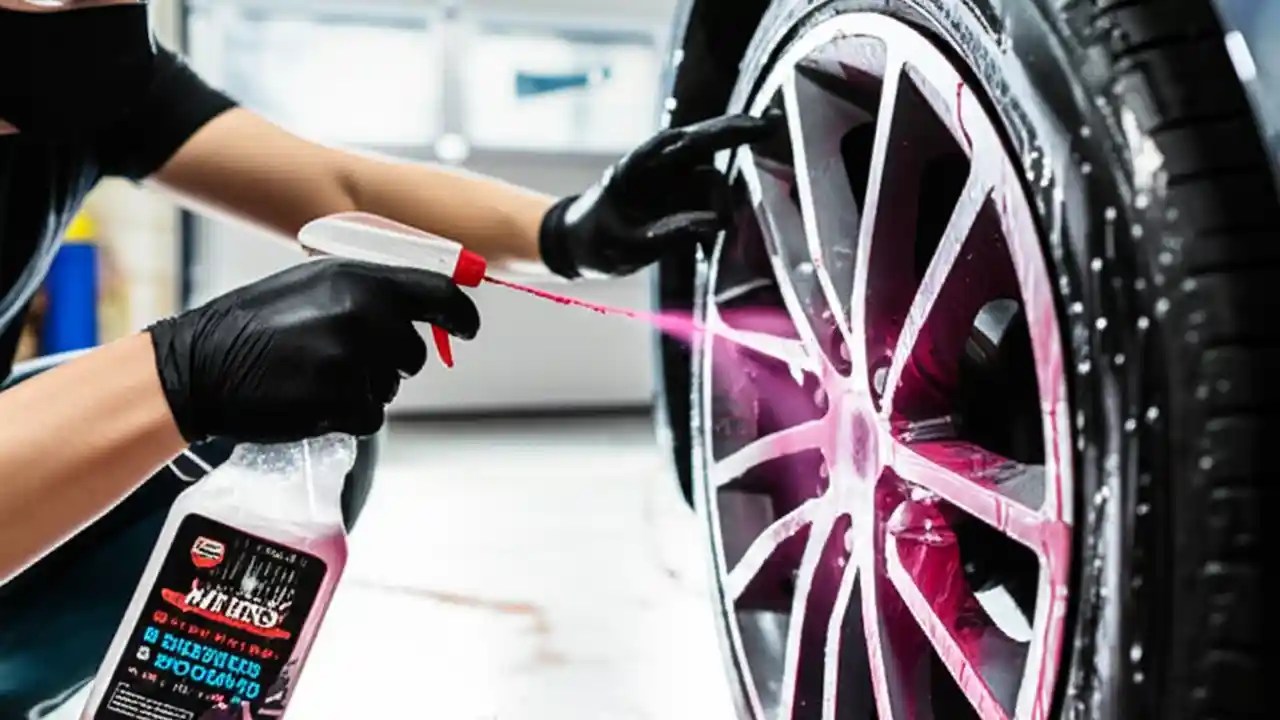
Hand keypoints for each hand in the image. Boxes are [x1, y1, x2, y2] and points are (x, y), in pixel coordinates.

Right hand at [149, 259, 479, 442]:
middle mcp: (363, 311)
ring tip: (314, 373)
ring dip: (363, 388)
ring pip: (391, 386)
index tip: (466, 328)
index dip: (461, 314)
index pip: (440, 293)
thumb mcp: (313, 287)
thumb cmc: (253, 327)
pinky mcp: (340, 398)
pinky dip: (346, 415)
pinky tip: (309, 398)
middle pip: (414, 352)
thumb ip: (368, 294)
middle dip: (390, 363)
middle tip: (342, 360)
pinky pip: (370, 415)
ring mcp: (352, 356)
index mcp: (359, 277)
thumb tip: (421, 310)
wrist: (198, 365)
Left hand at [538, 113, 777, 277]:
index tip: (756, 128)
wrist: (576, 247)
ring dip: (724, 202)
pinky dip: (716, 218)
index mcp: (638, 168)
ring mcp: (668, 181)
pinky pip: (706, 202)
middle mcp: (657, 168)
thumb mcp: (629, 246)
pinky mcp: (677, 198)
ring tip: (725, 232)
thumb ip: (670, 234)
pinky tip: (716, 241)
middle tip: (772, 130)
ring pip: (710, 180)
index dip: (721, 132)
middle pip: (703, 145)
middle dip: (736, 137)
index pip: (683, 143)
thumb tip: (715, 223)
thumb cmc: (596, 244)